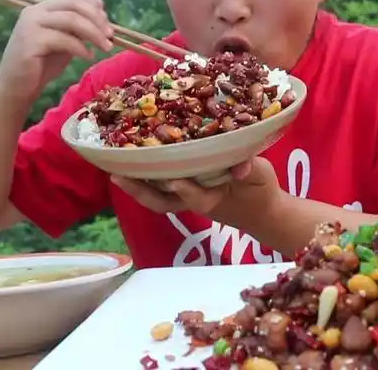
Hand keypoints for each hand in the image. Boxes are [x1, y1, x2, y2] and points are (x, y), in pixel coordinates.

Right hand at [0, 0, 113, 100]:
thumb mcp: (65, 41)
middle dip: (97, 19)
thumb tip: (100, 5)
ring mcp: (30, 25)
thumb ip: (78, 25)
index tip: (106, 21)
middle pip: (74, 3)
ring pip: (71, 19)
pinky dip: (81, 48)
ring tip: (106, 47)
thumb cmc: (42, 65)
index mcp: (42, 8)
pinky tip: (88, 57)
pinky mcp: (30, 42)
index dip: (92, 2)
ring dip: (94, 33)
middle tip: (111, 36)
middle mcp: (34, 11)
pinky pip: (63, 39)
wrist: (17, 88)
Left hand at [111, 157, 282, 220]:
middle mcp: (196, 200)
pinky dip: (145, 182)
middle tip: (119, 176)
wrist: (262, 211)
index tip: (173, 180)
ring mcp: (188, 198)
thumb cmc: (260, 191)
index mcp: (214, 198)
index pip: (196, 196)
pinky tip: (130, 167)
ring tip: (115, 173)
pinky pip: (161, 190)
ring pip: (158, 198)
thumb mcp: (261, 177)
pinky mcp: (186, 192)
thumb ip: (250, 170)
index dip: (184, 189)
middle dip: (142, 190)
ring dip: (137, 188)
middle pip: (164, 200)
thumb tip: (241, 166)